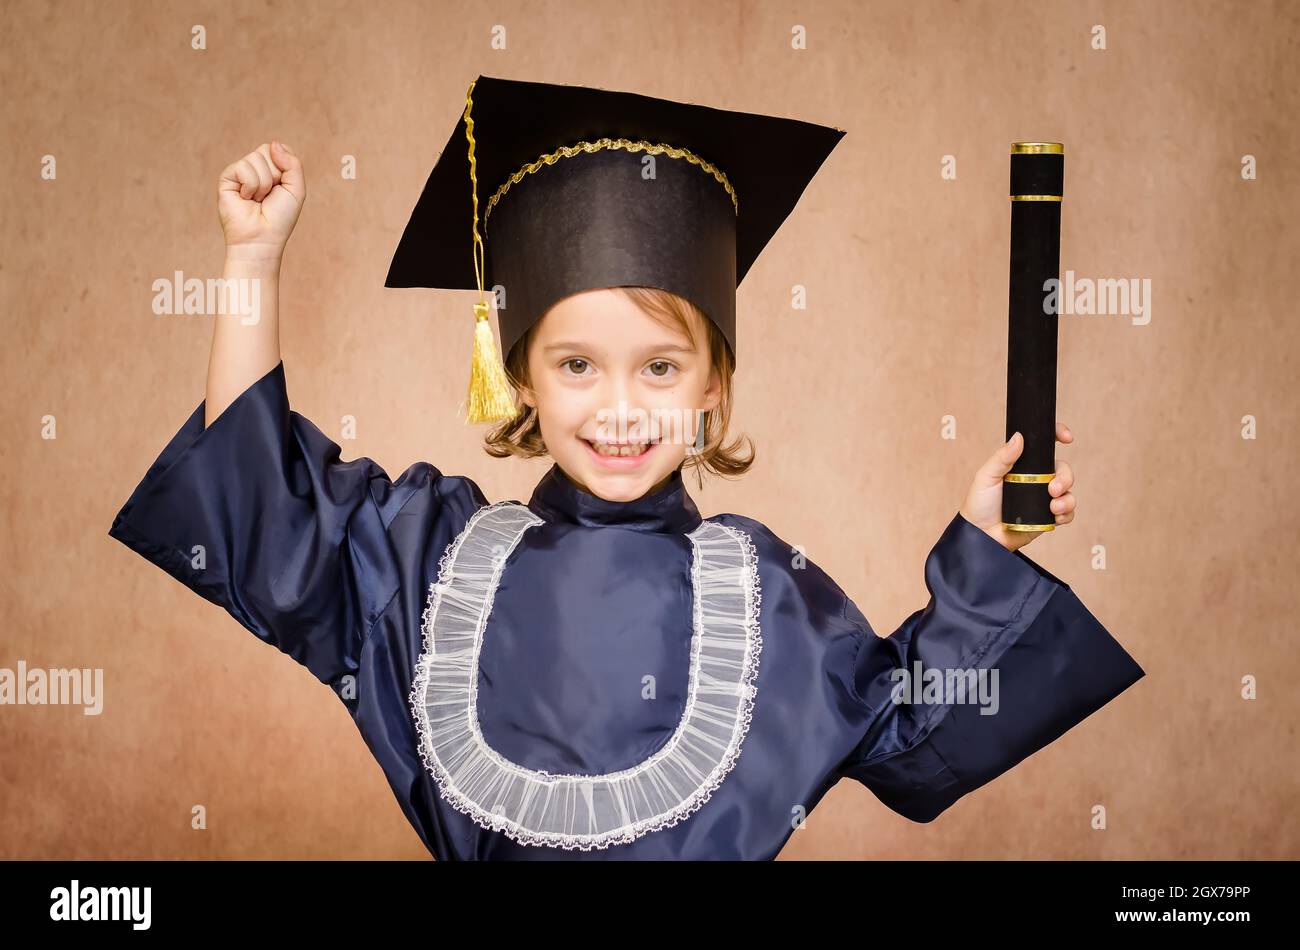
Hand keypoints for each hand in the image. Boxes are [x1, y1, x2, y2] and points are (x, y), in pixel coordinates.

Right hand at [217, 141, 304, 259]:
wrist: (262, 238)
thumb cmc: (280, 218)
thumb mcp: (296, 189)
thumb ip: (292, 163)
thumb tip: (273, 144)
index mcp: (271, 169)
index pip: (278, 149)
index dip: (285, 166)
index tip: (282, 187)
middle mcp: (254, 168)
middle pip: (266, 149)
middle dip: (274, 175)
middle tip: (269, 196)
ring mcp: (240, 172)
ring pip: (255, 158)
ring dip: (263, 184)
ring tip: (258, 200)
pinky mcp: (226, 178)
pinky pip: (243, 167)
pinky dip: (250, 186)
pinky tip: (246, 199)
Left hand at [959, 422, 1075, 551]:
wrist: (980, 535)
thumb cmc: (979, 503)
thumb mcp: (986, 476)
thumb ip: (1002, 457)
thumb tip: (1019, 437)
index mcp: (1023, 465)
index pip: (1045, 447)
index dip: (1058, 436)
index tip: (1066, 437)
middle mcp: (1036, 480)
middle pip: (1063, 470)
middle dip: (1065, 477)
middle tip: (1053, 489)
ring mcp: (1043, 498)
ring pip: (1068, 492)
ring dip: (1067, 498)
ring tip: (1053, 506)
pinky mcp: (1047, 517)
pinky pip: (1067, 513)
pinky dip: (1067, 513)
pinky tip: (1056, 516)